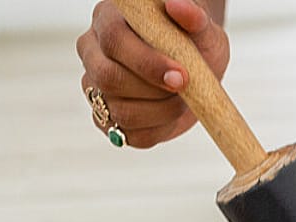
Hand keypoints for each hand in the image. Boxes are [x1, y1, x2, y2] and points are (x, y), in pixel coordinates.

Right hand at [76, 0, 229, 147]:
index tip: (181, 76)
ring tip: (183, 101)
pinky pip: (128, 135)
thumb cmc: (193, 41)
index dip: (147, 62)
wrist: (195, 67)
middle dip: (153, 91)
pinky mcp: (106, 118)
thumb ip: (193, 16)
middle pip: (108, 78)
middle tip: (186, 90)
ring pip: (118, 110)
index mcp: (108, 20)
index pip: (115, 40)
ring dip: (160, 113)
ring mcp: (95, 87)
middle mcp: (93, 52)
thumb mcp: (202, 28)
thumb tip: (179, 6)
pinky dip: (157, 131)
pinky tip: (171, 115)